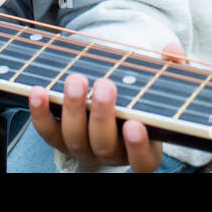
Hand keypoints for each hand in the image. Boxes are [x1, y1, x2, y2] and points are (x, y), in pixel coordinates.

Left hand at [27, 40, 184, 172]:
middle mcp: (112, 155)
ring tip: (76, 80)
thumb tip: (173, 51)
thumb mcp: (162, 85)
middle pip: (104, 145)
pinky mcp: (59, 139)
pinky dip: (40, 113)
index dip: (138, 147)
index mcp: (143, 150)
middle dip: (103, 115)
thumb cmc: (142, 96)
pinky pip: (47, 131)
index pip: (143, 160)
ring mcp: (83, 148)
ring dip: (73, 109)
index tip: (135, 124)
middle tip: (105, 84)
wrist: (114, 102)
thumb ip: (171, 69)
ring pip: (75, 138)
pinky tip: (38, 91)